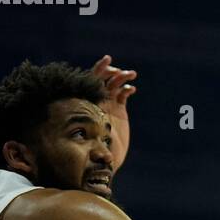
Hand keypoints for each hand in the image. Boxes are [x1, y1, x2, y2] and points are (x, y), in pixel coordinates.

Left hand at [91, 55, 136, 169]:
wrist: (105, 158)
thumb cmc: (94, 148)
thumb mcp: (90, 130)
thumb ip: (93, 121)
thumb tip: (95, 110)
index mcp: (88, 101)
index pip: (92, 80)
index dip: (99, 68)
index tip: (108, 60)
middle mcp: (98, 100)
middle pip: (104, 79)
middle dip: (113, 72)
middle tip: (121, 72)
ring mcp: (109, 104)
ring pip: (115, 84)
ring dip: (123, 77)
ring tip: (131, 74)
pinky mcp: (119, 110)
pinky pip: (123, 94)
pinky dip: (127, 88)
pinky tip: (131, 89)